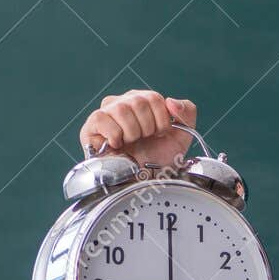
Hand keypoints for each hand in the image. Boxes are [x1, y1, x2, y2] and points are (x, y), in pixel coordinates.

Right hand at [78, 89, 196, 164]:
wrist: (144, 181)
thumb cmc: (159, 157)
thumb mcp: (182, 134)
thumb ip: (187, 111)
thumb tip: (171, 101)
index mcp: (143, 100)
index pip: (154, 98)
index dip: (161, 121)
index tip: (159, 135)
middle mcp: (123, 102)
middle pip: (139, 102)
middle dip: (147, 129)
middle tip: (144, 141)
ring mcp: (107, 112)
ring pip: (122, 109)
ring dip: (132, 133)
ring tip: (131, 144)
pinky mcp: (91, 126)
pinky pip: (102, 118)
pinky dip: (114, 135)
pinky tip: (117, 145)